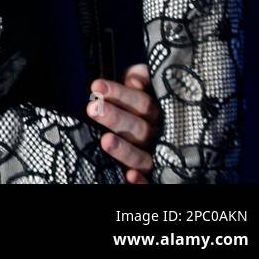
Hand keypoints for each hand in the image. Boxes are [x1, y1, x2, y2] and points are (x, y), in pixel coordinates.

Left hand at [88, 63, 161, 182]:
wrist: (166, 127)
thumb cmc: (142, 102)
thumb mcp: (143, 84)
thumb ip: (139, 77)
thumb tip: (134, 82)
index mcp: (157, 112)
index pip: (141, 102)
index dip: (119, 93)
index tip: (96, 86)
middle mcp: (159, 136)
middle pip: (139, 129)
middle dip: (116, 118)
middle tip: (93, 108)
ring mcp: (156, 157)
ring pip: (143, 157)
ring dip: (125, 150)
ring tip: (105, 141)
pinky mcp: (153, 176)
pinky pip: (150, 181)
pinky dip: (142, 181)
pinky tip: (129, 177)